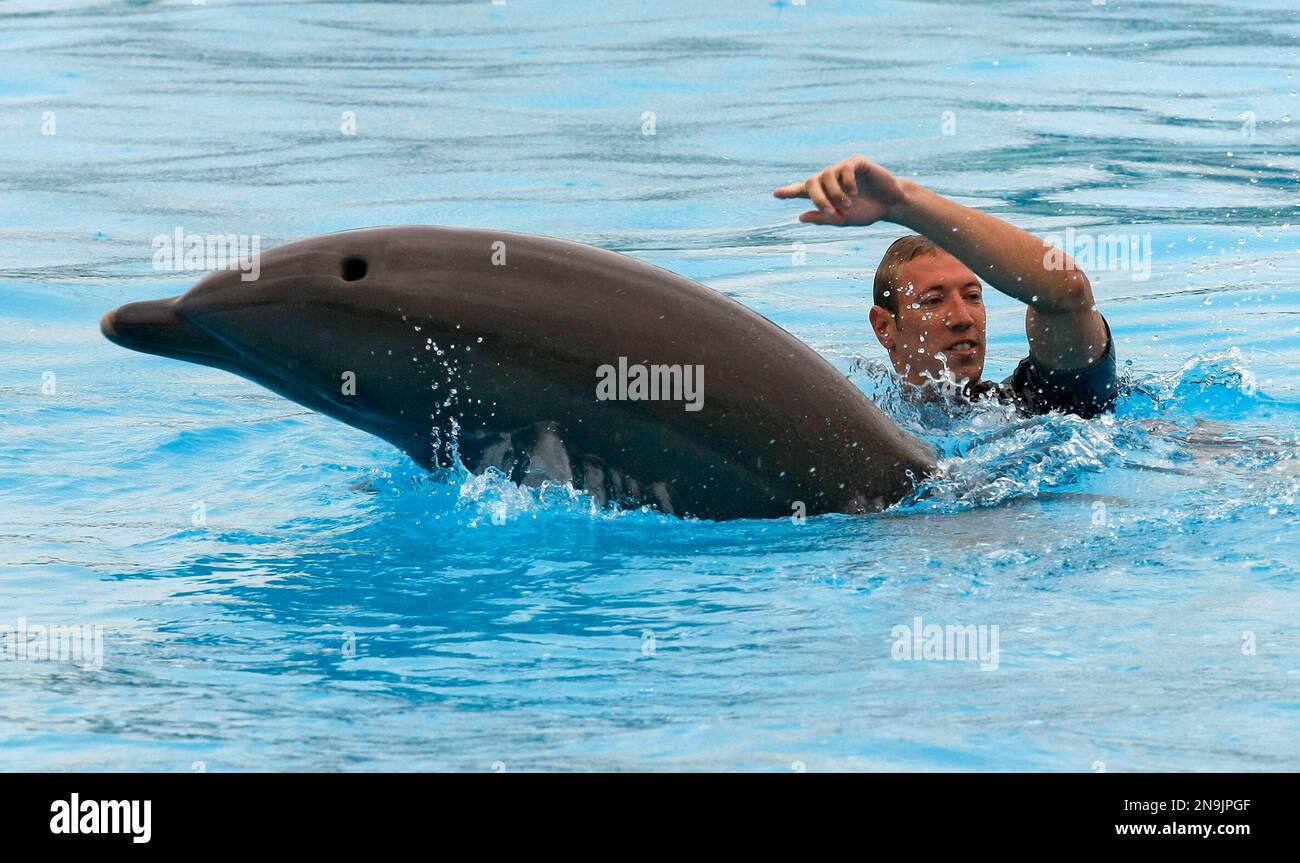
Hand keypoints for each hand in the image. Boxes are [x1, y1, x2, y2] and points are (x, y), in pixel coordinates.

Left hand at [772, 155, 908, 226]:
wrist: (891, 204)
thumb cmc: (866, 211)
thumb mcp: (843, 220)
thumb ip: (823, 218)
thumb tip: (800, 217)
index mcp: (825, 193)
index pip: (802, 190)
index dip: (789, 192)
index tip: (776, 194)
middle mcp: (830, 179)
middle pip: (811, 182)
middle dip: (817, 198)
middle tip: (829, 212)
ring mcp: (842, 169)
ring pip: (826, 175)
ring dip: (834, 193)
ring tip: (847, 205)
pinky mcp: (856, 163)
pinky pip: (844, 169)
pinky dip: (847, 182)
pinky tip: (854, 193)